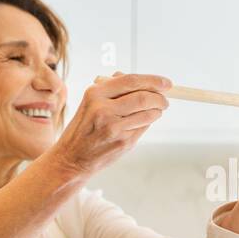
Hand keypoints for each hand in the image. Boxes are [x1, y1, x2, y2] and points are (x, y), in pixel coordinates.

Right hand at [47, 72, 169, 178]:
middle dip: (159, 98)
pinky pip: (143, 127)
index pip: (130, 81)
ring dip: (157, 111)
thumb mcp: (90, 103)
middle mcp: (103, 109)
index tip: (166, 83)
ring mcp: (114, 127)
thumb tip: (142, 81)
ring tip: (157, 110)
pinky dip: (148, 122)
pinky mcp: (122, 142)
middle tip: (165, 100)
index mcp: (95, 94)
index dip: (152, 80)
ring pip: (147, 113)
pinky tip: (143, 121)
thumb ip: (113, 89)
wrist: (72, 157)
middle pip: (143, 97)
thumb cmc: (84, 128)